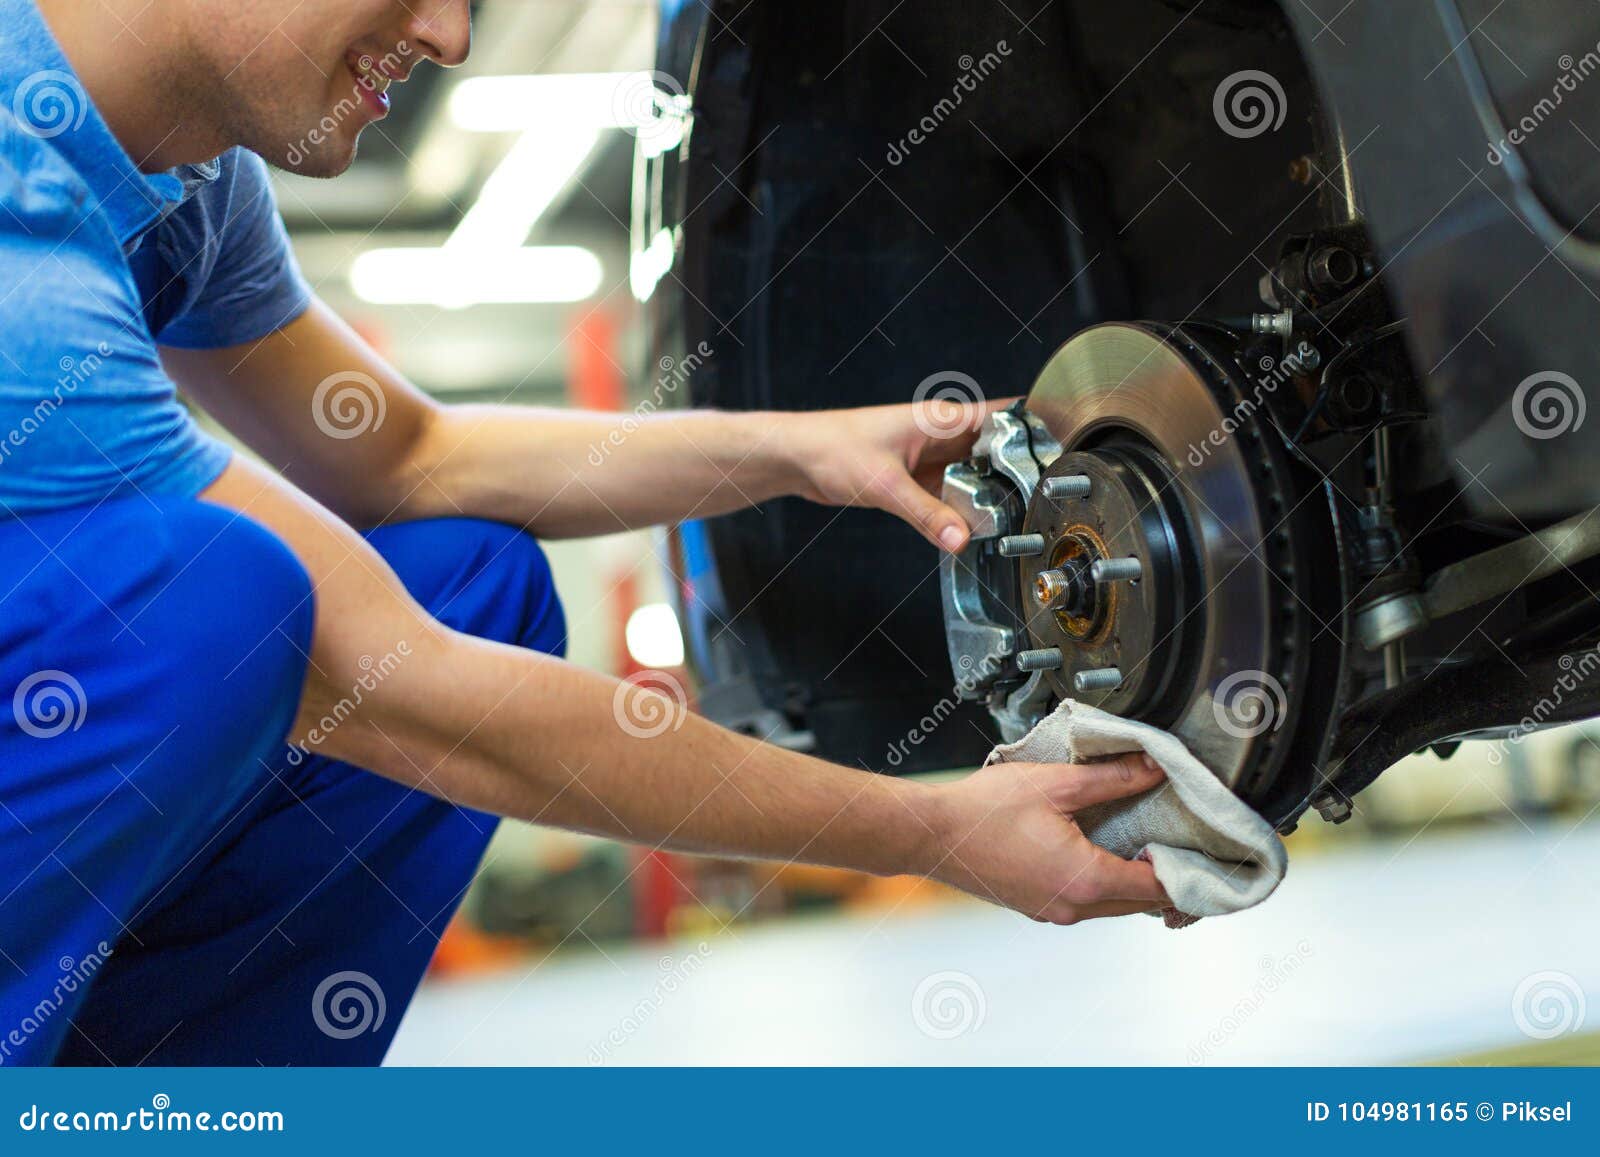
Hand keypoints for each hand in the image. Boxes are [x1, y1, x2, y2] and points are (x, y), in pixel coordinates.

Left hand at [785, 398, 1017, 551]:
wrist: (797, 457)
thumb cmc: (833, 449)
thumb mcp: (885, 485)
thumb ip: (925, 514)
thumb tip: (960, 538)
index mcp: (941, 419)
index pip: (1003, 415)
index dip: (1033, 429)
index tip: (1058, 451)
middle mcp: (940, 434)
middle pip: (994, 449)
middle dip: (1015, 471)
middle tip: (1040, 498)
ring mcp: (929, 455)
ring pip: (974, 472)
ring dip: (989, 491)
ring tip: (1013, 516)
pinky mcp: (916, 477)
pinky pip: (951, 491)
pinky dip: (963, 505)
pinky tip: (974, 524)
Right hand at [925, 754, 1170, 923]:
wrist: (931, 835)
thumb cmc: (982, 812)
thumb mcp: (1056, 785)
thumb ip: (1112, 779)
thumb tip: (1153, 769)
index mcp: (1085, 880)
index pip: (1158, 888)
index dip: (1184, 868)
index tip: (1198, 846)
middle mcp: (1073, 907)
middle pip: (1139, 901)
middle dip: (1161, 874)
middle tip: (1173, 837)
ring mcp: (1053, 911)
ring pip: (1112, 903)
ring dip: (1129, 876)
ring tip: (1137, 837)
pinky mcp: (1036, 906)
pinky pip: (1084, 899)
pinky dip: (1100, 879)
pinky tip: (1094, 846)